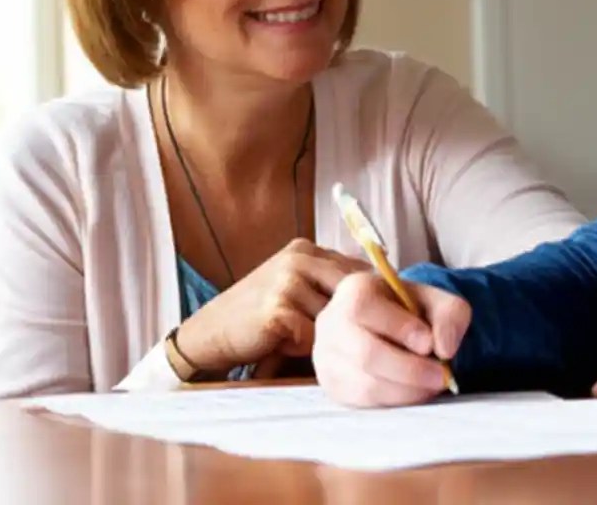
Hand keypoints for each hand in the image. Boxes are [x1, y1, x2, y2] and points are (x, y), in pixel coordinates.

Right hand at [173, 238, 370, 373]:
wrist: (213, 330)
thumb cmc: (262, 314)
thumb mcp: (295, 286)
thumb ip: (328, 284)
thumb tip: (383, 298)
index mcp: (306, 249)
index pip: (358, 269)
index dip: (375, 297)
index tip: (382, 320)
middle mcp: (298, 259)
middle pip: (353, 291)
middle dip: (363, 318)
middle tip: (364, 340)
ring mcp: (287, 281)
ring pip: (335, 317)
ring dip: (329, 336)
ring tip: (308, 340)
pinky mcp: (278, 309)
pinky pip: (313, 335)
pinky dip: (306, 347)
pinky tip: (289, 346)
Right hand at [313, 273, 471, 406]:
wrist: (392, 328)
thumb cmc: (412, 311)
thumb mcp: (439, 301)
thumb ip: (450, 315)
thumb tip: (444, 348)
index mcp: (354, 291)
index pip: (365, 308)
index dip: (399, 328)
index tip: (429, 344)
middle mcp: (331, 323)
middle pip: (365, 354)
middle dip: (410, 370)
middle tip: (440, 376)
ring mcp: (326, 357)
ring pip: (365, 384)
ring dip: (406, 390)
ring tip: (430, 384)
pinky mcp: (332, 385)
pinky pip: (363, 402)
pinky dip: (394, 401)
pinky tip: (412, 392)